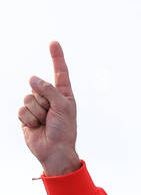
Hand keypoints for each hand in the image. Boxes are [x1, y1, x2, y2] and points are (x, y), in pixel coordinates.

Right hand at [19, 41, 79, 174]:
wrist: (55, 152)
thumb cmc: (64, 131)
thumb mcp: (63, 106)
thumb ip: (49, 89)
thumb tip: (32, 79)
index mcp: (63, 95)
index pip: (59, 72)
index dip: (56, 57)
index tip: (54, 42)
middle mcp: (49, 98)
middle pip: (39, 86)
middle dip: (44, 101)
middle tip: (52, 116)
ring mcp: (37, 106)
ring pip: (29, 97)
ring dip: (37, 112)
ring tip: (45, 123)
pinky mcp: (27, 116)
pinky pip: (22, 109)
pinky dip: (29, 119)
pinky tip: (36, 127)